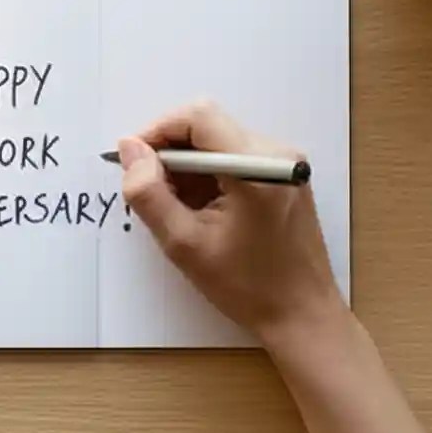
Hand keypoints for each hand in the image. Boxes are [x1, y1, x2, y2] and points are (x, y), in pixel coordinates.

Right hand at [117, 101, 341, 346]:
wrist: (302, 315)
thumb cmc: (246, 287)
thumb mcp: (184, 244)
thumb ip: (150, 193)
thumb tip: (129, 148)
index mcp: (256, 166)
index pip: (198, 117)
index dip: (157, 131)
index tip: (132, 162)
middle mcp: (276, 153)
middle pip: (208, 127)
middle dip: (170, 153)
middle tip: (150, 192)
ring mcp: (284, 163)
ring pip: (219, 142)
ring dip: (188, 167)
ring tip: (177, 209)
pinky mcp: (285, 175)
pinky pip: (235, 158)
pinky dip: (209, 176)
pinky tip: (201, 211)